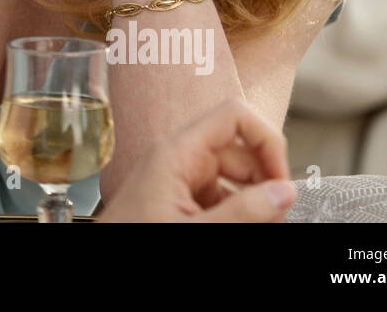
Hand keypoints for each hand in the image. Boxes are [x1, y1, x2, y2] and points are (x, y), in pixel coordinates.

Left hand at [96, 98, 297, 222]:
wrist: (102, 269)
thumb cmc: (133, 239)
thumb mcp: (195, 229)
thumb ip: (243, 211)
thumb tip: (284, 191)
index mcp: (176, 152)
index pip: (234, 116)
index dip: (267, 141)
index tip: (281, 181)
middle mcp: (177, 160)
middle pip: (239, 153)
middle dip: (263, 183)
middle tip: (276, 218)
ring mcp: (177, 181)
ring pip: (231, 180)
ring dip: (251, 203)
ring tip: (261, 225)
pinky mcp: (177, 202)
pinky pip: (217, 198)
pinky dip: (234, 213)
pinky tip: (239, 228)